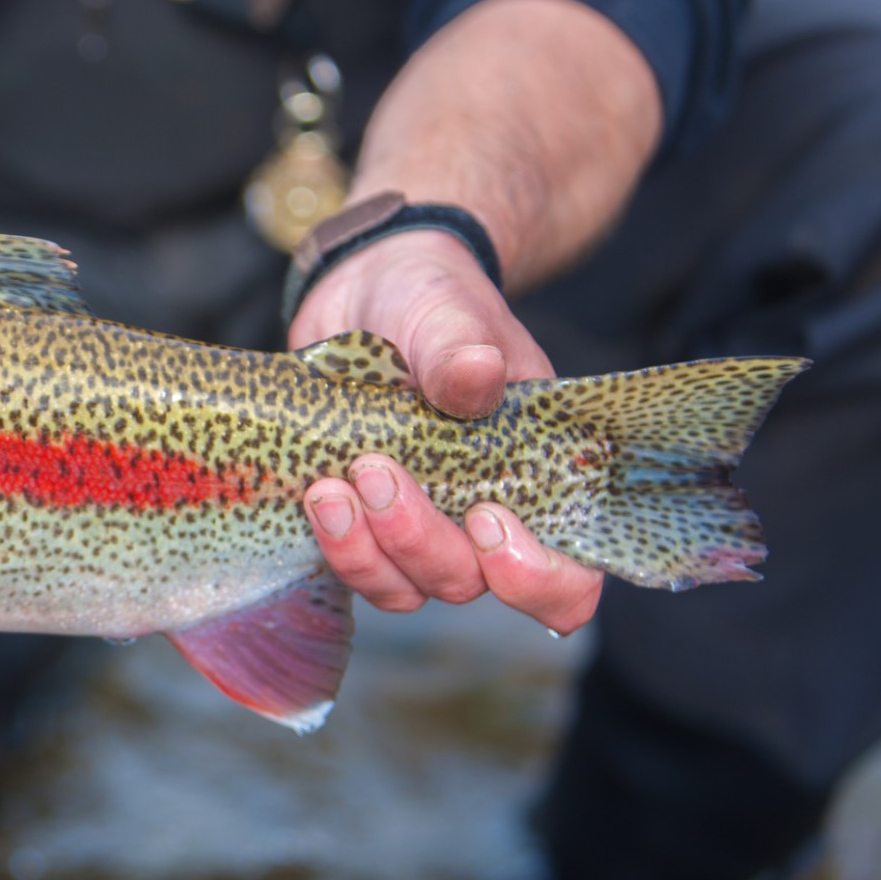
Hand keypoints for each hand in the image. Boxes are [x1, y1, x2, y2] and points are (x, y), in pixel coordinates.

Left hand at [290, 229, 603, 635]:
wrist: (365, 292)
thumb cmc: (432, 303)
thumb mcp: (450, 311)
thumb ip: (462, 346)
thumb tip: (478, 375)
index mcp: (538, 479)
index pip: (566, 576)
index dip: (535, 577)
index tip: (488, 520)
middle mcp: (482, 519)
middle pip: (468, 582)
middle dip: (420, 541)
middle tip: (376, 471)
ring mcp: (420, 528)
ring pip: (404, 588)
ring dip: (365, 553)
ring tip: (330, 490)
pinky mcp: (362, 525)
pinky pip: (353, 567)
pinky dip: (333, 544)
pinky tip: (313, 497)